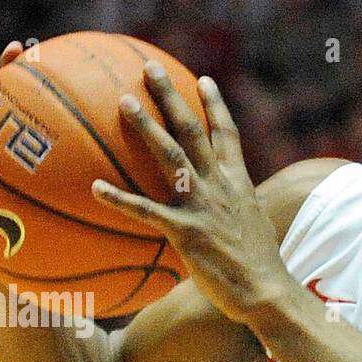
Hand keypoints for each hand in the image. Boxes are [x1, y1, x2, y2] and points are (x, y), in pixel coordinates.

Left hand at [91, 63, 284, 330]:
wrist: (267, 292)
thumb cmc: (261, 269)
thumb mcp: (255, 228)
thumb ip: (239, 211)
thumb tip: (232, 211)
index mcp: (239, 184)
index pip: (227, 135)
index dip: (215, 105)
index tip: (203, 80)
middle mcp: (220, 186)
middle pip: (194, 130)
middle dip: (172, 97)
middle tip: (150, 69)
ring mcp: (203, 206)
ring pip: (171, 155)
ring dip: (146, 126)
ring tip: (124, 101)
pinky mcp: (187, 232)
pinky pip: (146, 211)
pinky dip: (120, 199)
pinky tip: (95, 188)